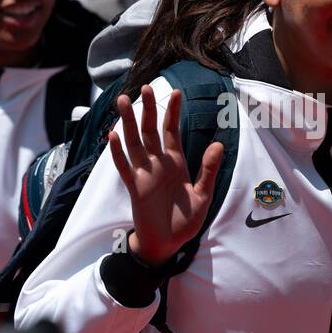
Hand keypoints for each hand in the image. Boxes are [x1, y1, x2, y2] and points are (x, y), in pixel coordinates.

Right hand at [107, 84, 223, 266]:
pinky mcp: (135, 188)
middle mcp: (158, 164)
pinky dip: (117, 152)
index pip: (172, 131)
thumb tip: (218, 144)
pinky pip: (124, 167)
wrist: (167, 244)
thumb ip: (208, 170)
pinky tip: (113, 136)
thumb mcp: (203, 195)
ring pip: (133, 142)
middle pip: (150, 130)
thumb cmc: (185, 221)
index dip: (173, 112)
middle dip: (148, 109)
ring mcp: (144, 174)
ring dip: (128, 123)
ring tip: (124, 101)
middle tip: (145, 88)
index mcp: (176, 163)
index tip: (176, 91)